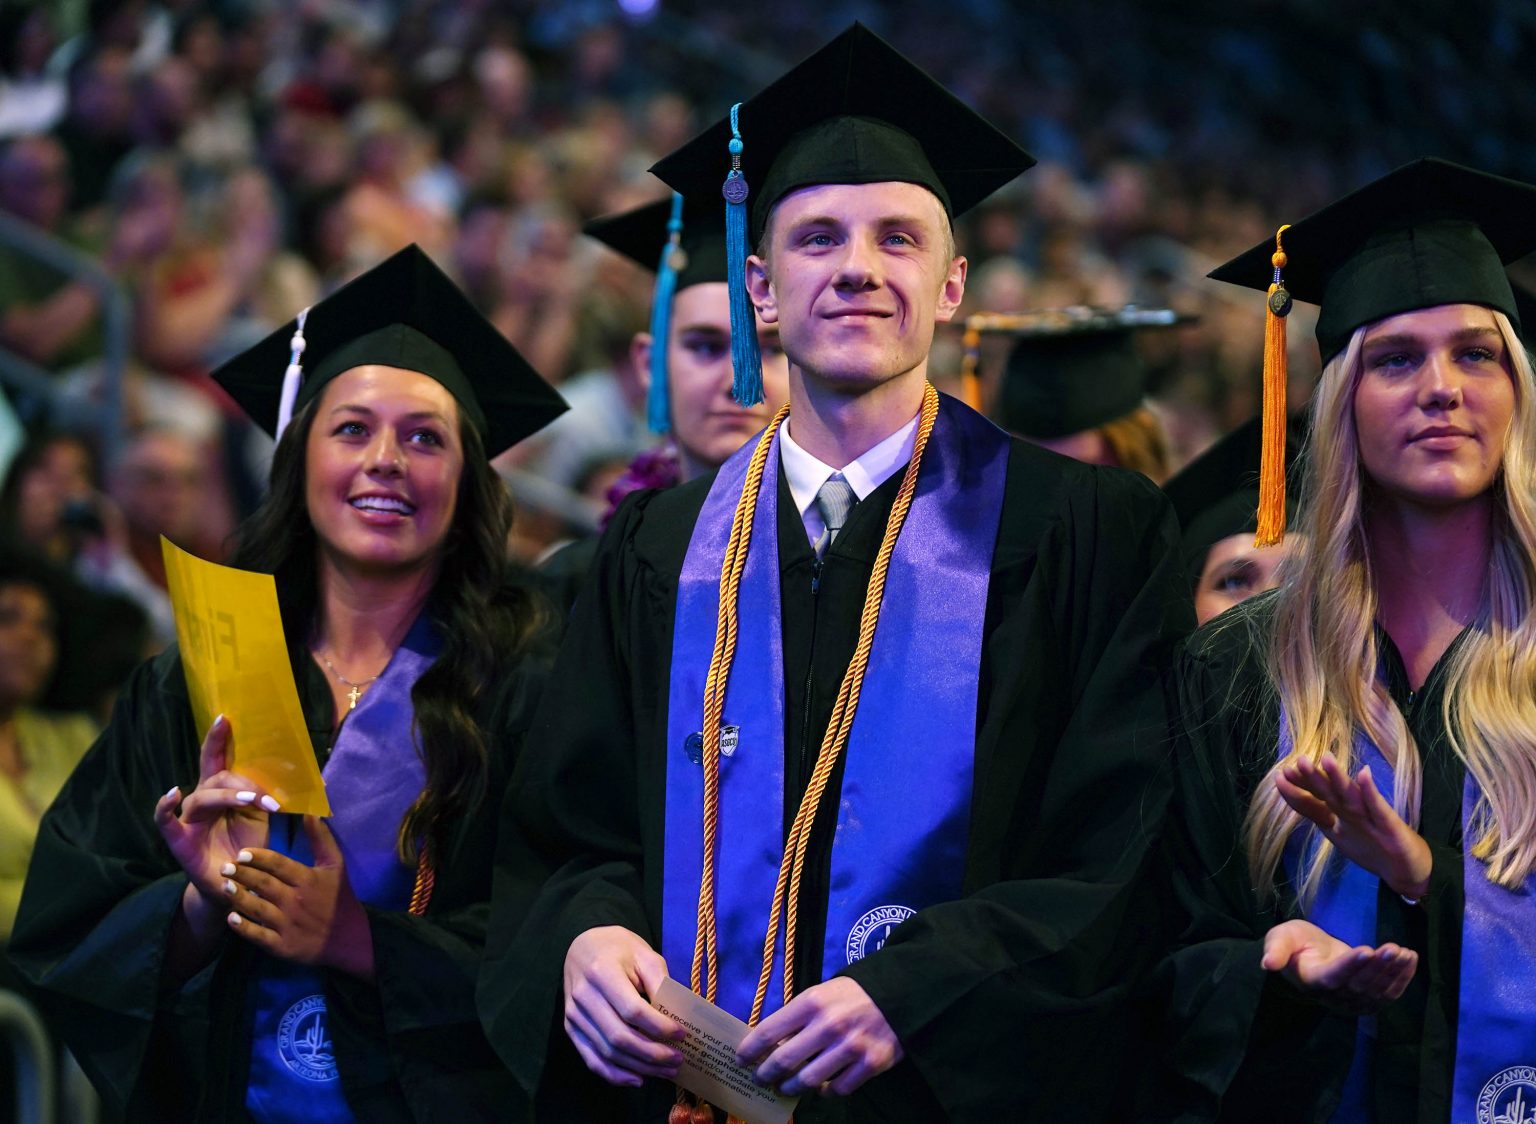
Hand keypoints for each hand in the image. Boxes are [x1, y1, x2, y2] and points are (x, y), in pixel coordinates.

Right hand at [155, 715, 276, 907]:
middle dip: (240, 778)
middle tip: (261, 792)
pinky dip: (164, 806)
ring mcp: (189, 818)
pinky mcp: (178, 839)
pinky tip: (172, 794)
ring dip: (230, 795)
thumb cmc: (247, 849)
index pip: (220, 760)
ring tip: (252, 802)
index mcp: (223, 791)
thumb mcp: (262, 819)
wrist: (234, 888)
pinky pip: (165, 820)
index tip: (226, 717)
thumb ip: (269, 796)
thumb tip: (305, 775)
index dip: (219, 739)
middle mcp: (204, 799)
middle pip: (217, 776)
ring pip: (205, 795)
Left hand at [222, 816, 374, 978]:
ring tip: (224, 886)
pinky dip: (243, 927)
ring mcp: (288, 924)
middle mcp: (296, 901)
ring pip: (257, 908)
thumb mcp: (335, 864)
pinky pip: (258, 935)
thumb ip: (321, 838)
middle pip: (264, 884)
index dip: (259, 857)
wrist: (349, 938)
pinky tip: (231, 917)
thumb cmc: (339, 897)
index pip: (279, 865)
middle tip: (225, 866)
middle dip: (242, 874)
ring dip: (238, 897)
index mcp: (308, 879)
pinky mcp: (282, 945)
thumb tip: (311, 812)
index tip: (242, 852)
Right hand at [562, 926, 683, 1086]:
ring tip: (666, 1070)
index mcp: (603, 972)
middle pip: (619, 1037)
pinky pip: (591, 1059)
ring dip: (640, 1067)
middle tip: (678, 1059)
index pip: (633, 1010)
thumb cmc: (619, 948)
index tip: (682, 1034)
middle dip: (652, 1054)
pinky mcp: (571, 1028)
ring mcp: (573, 1015)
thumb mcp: (644, 954)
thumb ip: (659, 983)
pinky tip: (638, 1079)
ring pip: (607, 1053)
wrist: (583, 946)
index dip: (659, 1027)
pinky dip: (615, 1075)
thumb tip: (677, 1018)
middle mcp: (583, 996)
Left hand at [737, 977, 902, 1097]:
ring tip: (786, 1087)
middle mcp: (829, 1025)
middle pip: (784, 1061)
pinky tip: (823, 1086)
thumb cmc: (852, 994)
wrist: (901, 994)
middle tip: (760, 1079)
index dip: (749, 1050)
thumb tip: (766, 1042)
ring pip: (808, 1081)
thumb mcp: (821, 993)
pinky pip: (839, 1089)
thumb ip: (796, 1016)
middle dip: (765, 1075)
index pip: (769, 1032)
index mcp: (812, 1002)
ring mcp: (851, 1047)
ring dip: (792, 1088)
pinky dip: (827, 1091)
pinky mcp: (871, 1064)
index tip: (740, 1060)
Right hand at [1262, 919, 1417, 1014]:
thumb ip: (1276, 949)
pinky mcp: (1369, 1000)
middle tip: (1393, 948)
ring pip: (1377, 990)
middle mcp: (1335, 996)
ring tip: (1405, 953)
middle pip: (1359, 984)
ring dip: (1393, 972)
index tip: (1365, 950)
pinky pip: (1388, 993)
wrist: (1310, 956)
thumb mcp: (1281, 937)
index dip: (1350, 965)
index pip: (1333, 976)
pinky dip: (1402, 978)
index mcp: (1313, 979)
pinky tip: (1411, 960)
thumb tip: (1267, 963)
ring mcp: (1354, 1001)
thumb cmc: (1296, 943)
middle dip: (1378, 966)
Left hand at [1277, 751, 1431, 897]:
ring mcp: (1371, 818)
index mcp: (1337, 816)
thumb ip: (1320, 815)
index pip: (1312, 802)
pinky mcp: (1390, 826)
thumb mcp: (1338, 833)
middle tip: (1298, 760)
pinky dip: (1371, 793)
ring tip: (1326, 759)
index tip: (1279, 775)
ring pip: (1352, 797)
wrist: (1407, 870)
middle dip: (1313, 779)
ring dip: (1339, 779)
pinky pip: (1378, 809)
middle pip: (1330, 794)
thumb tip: (1297, 797)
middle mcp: (1352, 813)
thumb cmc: (1372, 846)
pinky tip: (1365, 774)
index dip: (1296, 791)